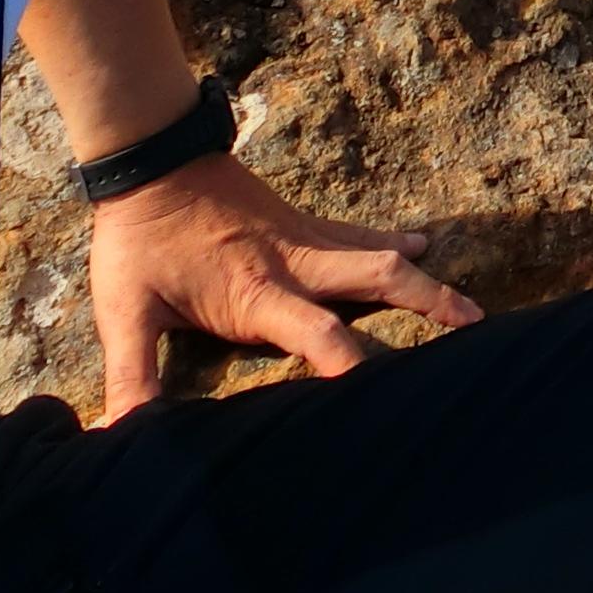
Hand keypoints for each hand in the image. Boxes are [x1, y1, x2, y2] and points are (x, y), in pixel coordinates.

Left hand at [85, 151, 481, 418]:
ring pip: (378, 254)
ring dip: (423, 278)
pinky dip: (392, 241)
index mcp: (258, 292)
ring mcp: (304, 238)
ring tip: (468, 307)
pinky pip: (358, 234)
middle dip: (426, 304)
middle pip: (376, 280)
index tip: (379, 392)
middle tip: (472, 332)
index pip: (317, 331)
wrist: (152, 159)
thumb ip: (132, 374)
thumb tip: (121, 434)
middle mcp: (295, 264)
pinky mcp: (301, 221)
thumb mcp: (125, 310)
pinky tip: (420, 242)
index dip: (349, 362)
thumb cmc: (139, 238)